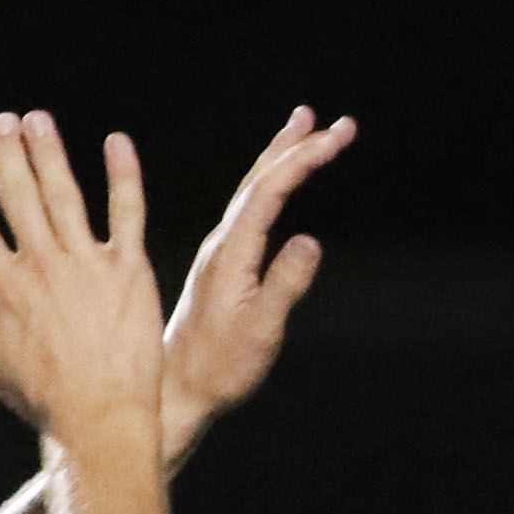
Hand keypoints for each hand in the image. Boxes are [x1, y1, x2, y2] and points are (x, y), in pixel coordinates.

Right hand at [0, 110, 166, 450]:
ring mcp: (87, 263)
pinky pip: (127, 211)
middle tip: (1, 123)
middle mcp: (42, 266)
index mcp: (5, 288)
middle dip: (6, 156)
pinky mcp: (128, 268)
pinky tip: (115, 142)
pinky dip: (122, 174)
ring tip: (38, 121)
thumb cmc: (44, 397)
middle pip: (18, 198)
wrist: (102, 417)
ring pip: (64, 195)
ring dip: (49, 153)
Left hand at [161, 107, 353, 462]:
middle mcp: (222, 244)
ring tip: (302, 131)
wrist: (175, 391)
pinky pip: (249, 214)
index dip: (304, 158)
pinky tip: (275, 189)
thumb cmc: (218, 368)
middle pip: (259, 181)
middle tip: (334, 121)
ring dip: (280, 160)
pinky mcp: (222, 268)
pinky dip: (269, 188)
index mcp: (231, 252)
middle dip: (297, 148)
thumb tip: (310, 242)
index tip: (338, 135)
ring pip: (252, 193)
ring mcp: (221, 254)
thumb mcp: (259, 330)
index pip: (269, 190)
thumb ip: (283, 285)